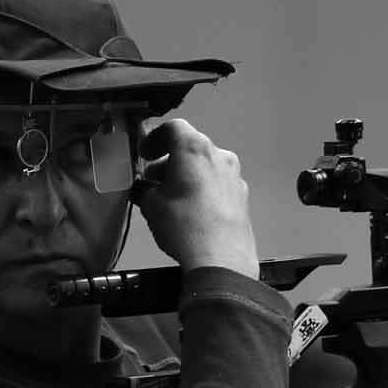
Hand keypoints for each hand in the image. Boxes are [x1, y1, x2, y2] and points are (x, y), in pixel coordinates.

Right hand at [132, 118, 258, 277]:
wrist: (221, 259)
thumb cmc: (182, 224)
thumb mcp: (151, 205)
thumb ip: (144, 190)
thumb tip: (143, 189)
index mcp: (195, 148)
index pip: (173, 128)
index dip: (154, 138)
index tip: (144, 155)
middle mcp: (220, 155)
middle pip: (191, 147)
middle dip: (169, 160)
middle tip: (152, 179)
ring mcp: (235, 176)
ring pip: (206, 166)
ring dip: (187, 174)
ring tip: (170, 196)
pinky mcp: (243, 197)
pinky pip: (218, 184)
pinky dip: (202, 188)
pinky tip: (192, 209)